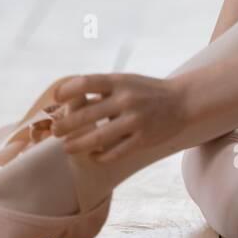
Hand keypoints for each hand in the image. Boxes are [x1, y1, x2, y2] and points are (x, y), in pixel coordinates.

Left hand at [50, 73, 187, 162]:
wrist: (182, 101)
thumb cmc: (146, 91)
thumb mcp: (125, 81)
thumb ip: (101, 90)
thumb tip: (68, 101)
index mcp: (119, 81)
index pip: (85, 83)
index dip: (66, 91)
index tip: (56, 99)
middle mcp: (126, 99)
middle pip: (86, 114)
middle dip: (65, 125)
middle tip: (55, 131)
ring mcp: (135, 121)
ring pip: (97, 138)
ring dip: (77, 145)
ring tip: (67, 147)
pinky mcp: (143, 139)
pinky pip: (114, 153)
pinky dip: (100, 156)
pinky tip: (92, 156)